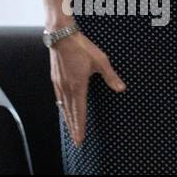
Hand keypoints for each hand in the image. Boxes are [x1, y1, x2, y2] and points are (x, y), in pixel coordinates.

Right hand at [49, 32, 125, 146]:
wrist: (61, 34)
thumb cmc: (81, 46)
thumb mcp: (100, 60)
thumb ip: (110, 76)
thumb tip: (121, 88)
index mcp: (78, 85)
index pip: (80, 111)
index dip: (80, 126)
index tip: (80, 139)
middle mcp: (66, 87)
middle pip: (70, 113)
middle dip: (74, 128)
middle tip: (76, 142)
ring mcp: (59, 83)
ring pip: (63, 107)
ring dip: (67, 120)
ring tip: (70, 130)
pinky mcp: (55, 78)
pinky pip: (58, 98)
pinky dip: (62, 108)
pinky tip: (63, 109)